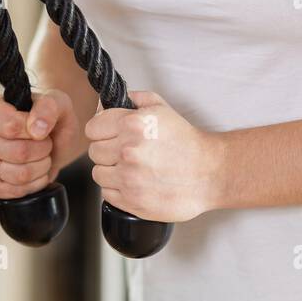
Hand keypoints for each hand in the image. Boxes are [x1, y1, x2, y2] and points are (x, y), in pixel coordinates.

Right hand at [0, 88, 78, 200]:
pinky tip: (35, 173)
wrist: (51, 139)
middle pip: (16, 153)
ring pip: (16, 175)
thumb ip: (48, 107)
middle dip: (42, 151)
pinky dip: (32, 185)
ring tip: (42, 158)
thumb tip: (36, 129)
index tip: (42, 129)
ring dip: (40, 168)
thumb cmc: (49, 117)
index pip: (10, 126)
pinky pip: (11, 192)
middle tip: (46, 144)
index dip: (33, 132)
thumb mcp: (57, 102)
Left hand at [85, 89, 222, 223]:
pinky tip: (135, 182)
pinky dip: (117, 189)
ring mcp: (129, 178)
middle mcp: (128, 151)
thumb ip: (132, 99)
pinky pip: (106, 193)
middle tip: (125, 152)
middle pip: (94, 151)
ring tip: (131, 168)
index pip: (92, 128)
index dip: (101, 130)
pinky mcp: (132, 201)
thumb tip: (105, 102)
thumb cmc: (186, 141)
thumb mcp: (161, 109)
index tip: (110, 134)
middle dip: (107, 150)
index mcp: (132, 125)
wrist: (209, 172)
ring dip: (111, 171)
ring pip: (98, 173)